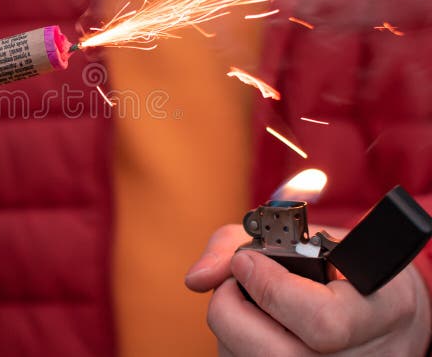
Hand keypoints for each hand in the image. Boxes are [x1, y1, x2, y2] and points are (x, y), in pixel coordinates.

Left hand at [185, 224, 431, 355]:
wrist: (380, 308)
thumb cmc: (336, 262)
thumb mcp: (306, 235)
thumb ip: (240, 243)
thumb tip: (195, 278)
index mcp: (383, 310)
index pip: (322, 321)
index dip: (272, 289)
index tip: (246, 261)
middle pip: (276, 355)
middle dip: (231, 311)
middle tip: (230, 283)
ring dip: (228, 330)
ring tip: (243, 302)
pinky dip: (234, 347)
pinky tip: (249, 327)